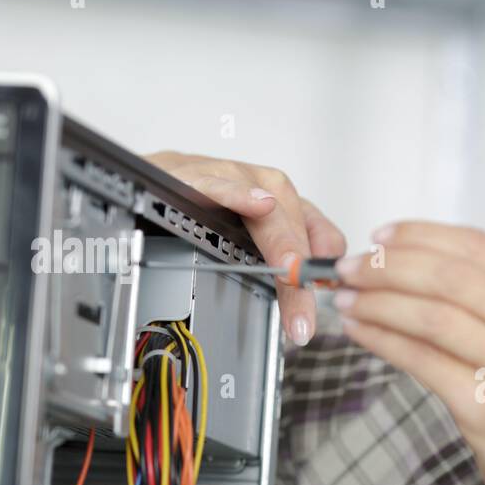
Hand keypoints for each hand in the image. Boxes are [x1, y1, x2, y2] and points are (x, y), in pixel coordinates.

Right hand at [143, 151, 345, 344]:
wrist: (155, 179)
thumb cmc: (206, 209)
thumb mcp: (250, 238)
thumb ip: (282, 266)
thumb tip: (305, 304)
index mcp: (284, 205)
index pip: (318, 231)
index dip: (326, 260)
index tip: (329, 291)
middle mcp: (263, 186)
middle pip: (294, 224)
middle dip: (301, 270)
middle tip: (303, 310)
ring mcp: (231, 177)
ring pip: (267, 201)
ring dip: (280, 239)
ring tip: (290, 268)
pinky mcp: (192, 173)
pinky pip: (216, 182)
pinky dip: (237, 193)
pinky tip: (256, 204)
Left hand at [332, 222, 484, 484]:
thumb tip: (408, 261)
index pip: (476, 247)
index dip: (419, 236)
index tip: (379, 238)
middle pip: (449, 276)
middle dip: (387, 266)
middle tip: (348, 267)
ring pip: (431, 315)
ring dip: (376, 301)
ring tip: (345, 298)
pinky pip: (421, 360)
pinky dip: (381, 339)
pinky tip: (360, 330)